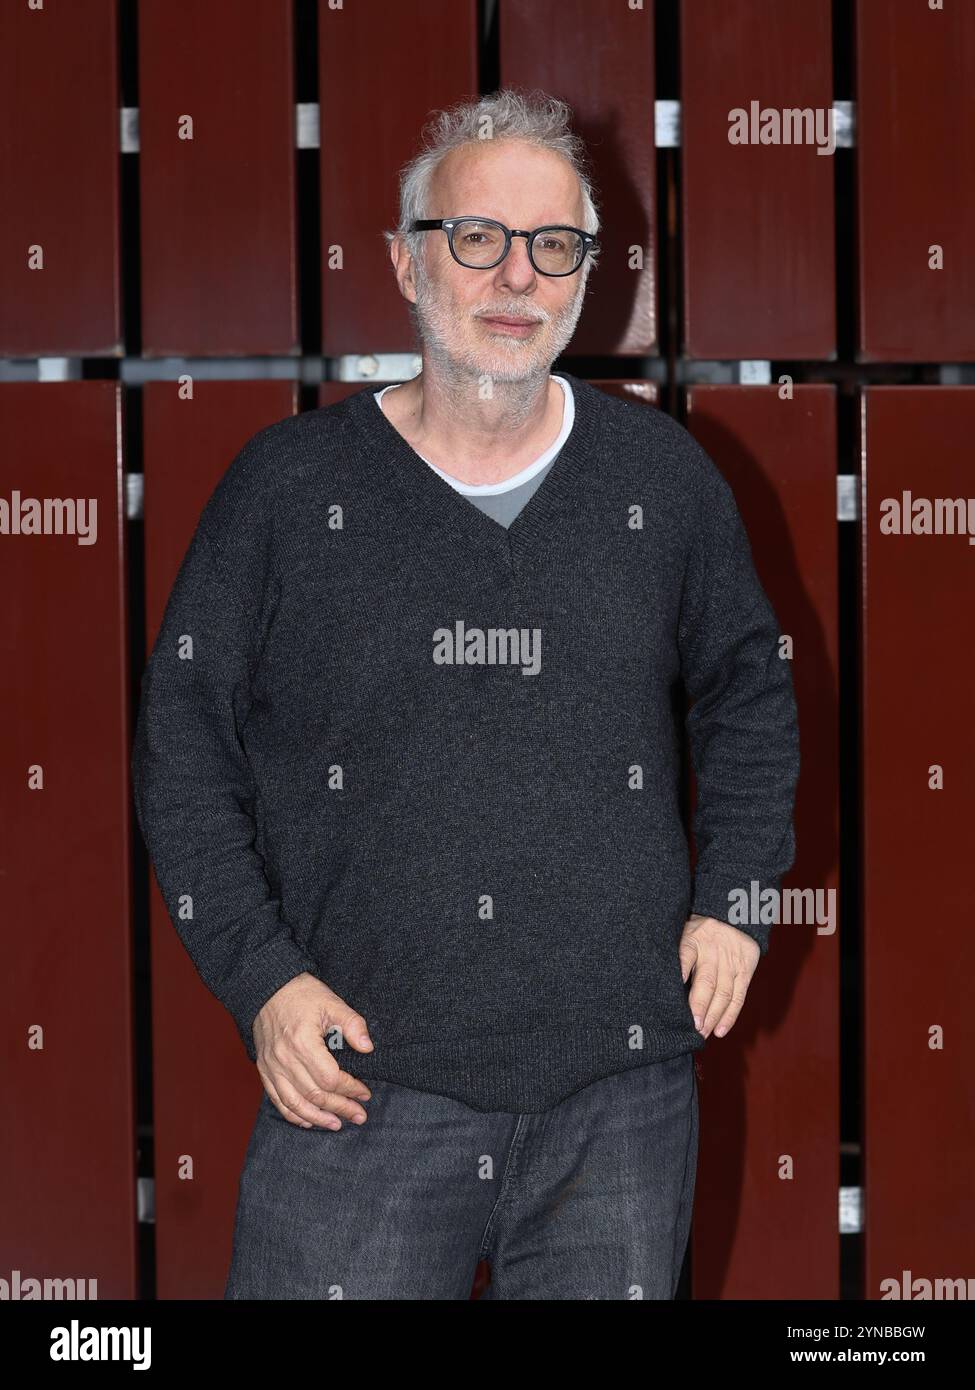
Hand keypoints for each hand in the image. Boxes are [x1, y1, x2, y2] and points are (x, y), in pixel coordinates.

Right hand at [252, 972, 374, 1128]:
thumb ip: (352, 1024)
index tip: (365, 1093)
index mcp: (302, 1042)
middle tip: (359, 1116)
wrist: (268, 988)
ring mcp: (272, 1066)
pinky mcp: (264, 1069)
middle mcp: (284, 1059)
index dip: (350, 1089)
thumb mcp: (332, 1003)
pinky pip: (277, 1099)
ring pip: (295, 1103)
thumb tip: (368, 1047)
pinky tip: (308, 1121)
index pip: (330, 1078)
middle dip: (340, 1108)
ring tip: (336, 1125)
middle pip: (315, 1095)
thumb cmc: (303, 994)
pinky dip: (292, 1114)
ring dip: (317, 1118)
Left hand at [679, 914, 760, 1038]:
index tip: (672, 990)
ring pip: (723, 993)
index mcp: (694, 940)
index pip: (685, 955)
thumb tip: (656, 978)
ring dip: (713, 1016)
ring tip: (702, 1033)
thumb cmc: (700, 930)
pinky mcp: (745, 971)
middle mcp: (713, 952)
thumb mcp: (684, 930)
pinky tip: (720, 1030)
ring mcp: (731, 963)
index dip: (680, 970)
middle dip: (699, 1006)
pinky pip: (738, 997)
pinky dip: (730, 1015)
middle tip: (692, 1027)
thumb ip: (675, 952)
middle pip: (706, 982)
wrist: (733, 916)